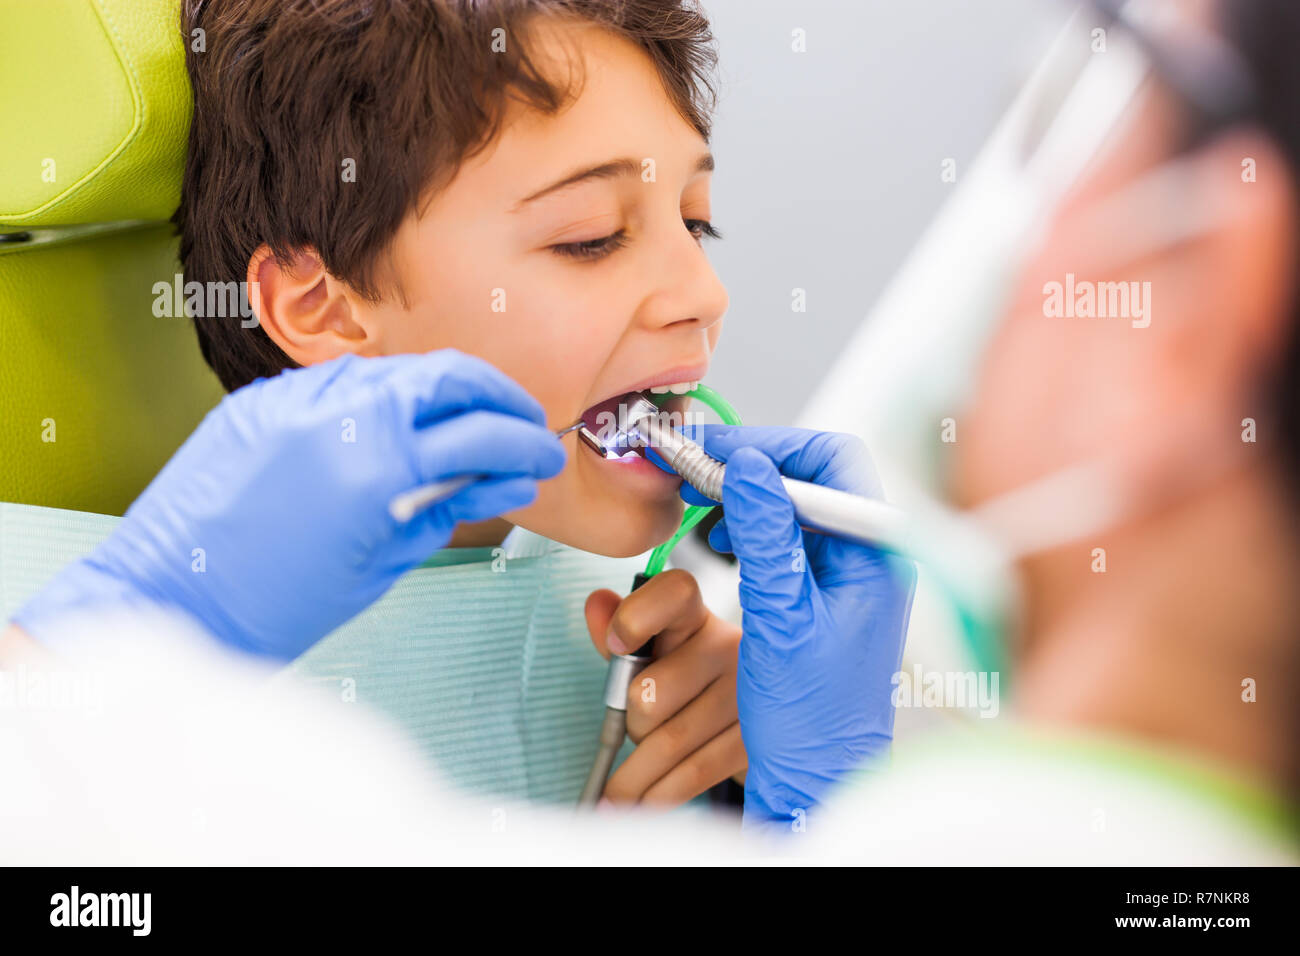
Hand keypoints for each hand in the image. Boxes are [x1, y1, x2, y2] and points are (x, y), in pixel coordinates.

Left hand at [14, 350, 565, 659]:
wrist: (173, 597)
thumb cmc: (273, 604)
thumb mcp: (382, 563)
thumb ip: (447, 509)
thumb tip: (502, 481)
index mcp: (375, 469)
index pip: (480, 432)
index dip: (526, 442)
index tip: (545, 454)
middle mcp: (337, 416)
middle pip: (447, 374)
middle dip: (498, 394)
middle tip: (522, 421)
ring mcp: (295, 399)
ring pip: (395, 368)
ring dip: (444, 389)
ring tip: (467, 423)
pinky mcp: (263, 398)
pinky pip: (341, 381)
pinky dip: (384, 396)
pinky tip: (399, 425)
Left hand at [584, 569, 745, 806]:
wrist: (757, 716)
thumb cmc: (689, 677)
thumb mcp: (655, 651)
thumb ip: (620, 632)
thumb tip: (596, 605)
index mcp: (695, 616)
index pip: (674, 593)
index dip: (638, 616)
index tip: (616, 644)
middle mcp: (727, 647)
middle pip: (651, 690)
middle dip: (630, 724)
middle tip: (631, 735)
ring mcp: (748, 694)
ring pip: (670, 740)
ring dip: (634, 776)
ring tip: (614, 795)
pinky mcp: (757, 738)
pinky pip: (696, 771)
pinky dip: (661, 794)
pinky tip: (641, 804)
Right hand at [678, 425, 915, 833]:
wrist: (817, 777)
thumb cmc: (812, 718)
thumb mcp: (780, 619)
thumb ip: (765, 537)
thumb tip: (748, 469)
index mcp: (877, 557)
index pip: (833, 463)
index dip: (772, 447)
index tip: (718, 452)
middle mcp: (871, 557)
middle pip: (814, 477)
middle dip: (753, 468)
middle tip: (698, 470)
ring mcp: (851, 574)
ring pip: (798, 504)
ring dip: (748, 498)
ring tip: (705, 510)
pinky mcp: (828, 592)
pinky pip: (791, 537)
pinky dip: (752, 529)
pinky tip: (723, 542)